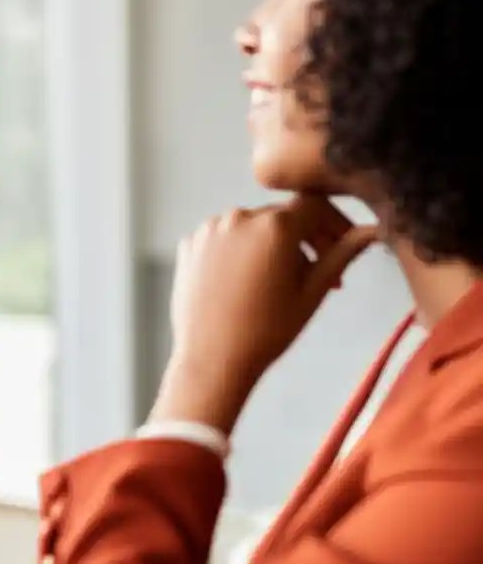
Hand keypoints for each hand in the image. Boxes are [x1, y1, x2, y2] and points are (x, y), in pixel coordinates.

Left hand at [151, 196, 377, 432]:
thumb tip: (374, 230)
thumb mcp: (313, 291)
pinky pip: (224, 238)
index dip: (335, 222)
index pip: (315, 204)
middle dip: (306, 238)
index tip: (342, 245)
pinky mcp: (188, 245)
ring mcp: (208, 229)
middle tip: (320, 275)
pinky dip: (240, 251)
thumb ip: (343, 254)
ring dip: (271, 245)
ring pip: (252, 226)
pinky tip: (245, 282)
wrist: (211, 359)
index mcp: (274, 225)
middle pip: (283, 215)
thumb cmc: (268, 330)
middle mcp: (238, 217)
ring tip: (279, 282)